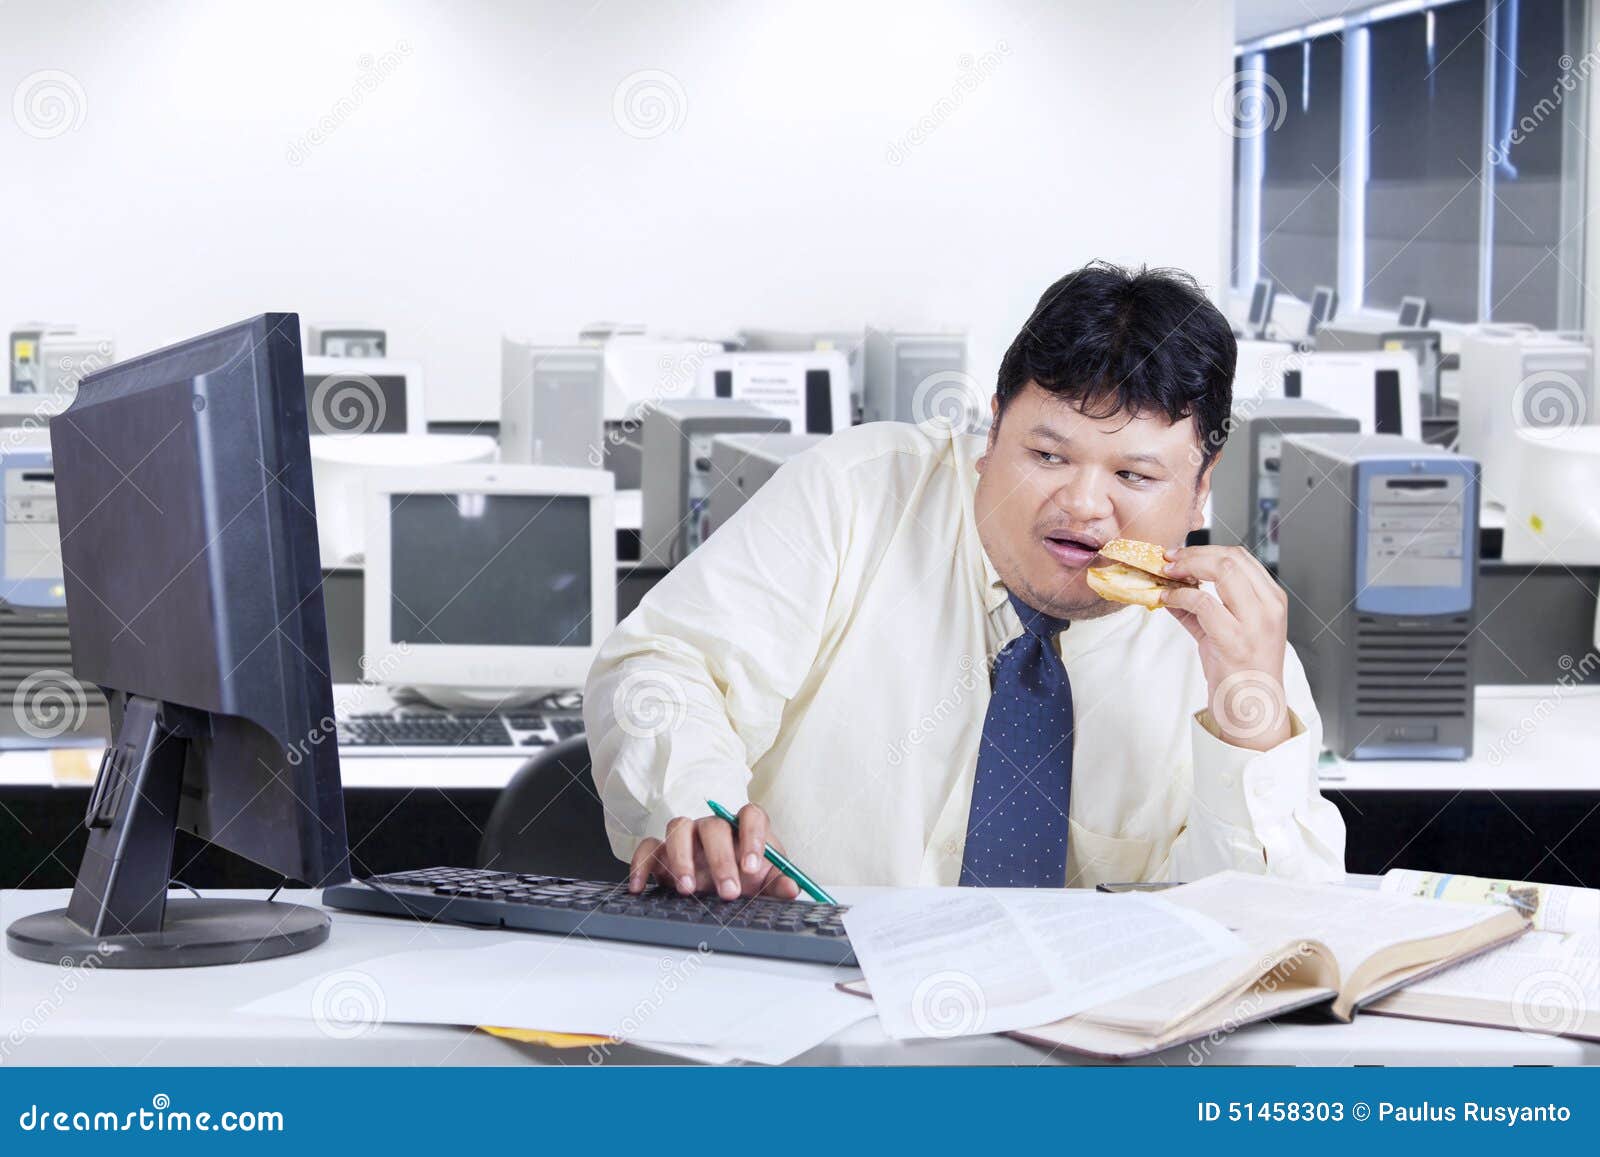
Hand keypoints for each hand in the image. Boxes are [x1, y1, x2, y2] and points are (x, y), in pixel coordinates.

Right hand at [628, 803, 801, 900]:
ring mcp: (686, 836)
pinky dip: (641, 863)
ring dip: (681, 858)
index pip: (751, 815)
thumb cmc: (748, 878)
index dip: (752, 837)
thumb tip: (792, 889)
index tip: (752, 866)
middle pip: (714, 826)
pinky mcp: (662, 852)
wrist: (722, 889)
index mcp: (744, 828)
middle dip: (720, 859)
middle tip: (728, 892)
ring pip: (678, 827)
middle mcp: (714, 827)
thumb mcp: (767, 884)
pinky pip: (647, 847)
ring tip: (688, 889)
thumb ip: (780, 884)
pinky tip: (640, 886)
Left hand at [1159, 545, 1292, 751]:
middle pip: (1231, 557)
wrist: (1253, 711)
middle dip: (1193, 554)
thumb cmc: (1240, 671)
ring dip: (1186, 568)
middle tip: (1167, 560)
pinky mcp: (1236, 640)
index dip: (1205, 549)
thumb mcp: (1224, 631)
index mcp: (1272, 600)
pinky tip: (1165, 599)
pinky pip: (1203, 603)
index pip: (1241, 556)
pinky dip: (1179, 596)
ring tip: (1165, 574)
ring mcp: (1256, 623)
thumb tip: (1170, 586)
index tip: (1179, 555)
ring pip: (1222, 571)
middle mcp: (1269, 607)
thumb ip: (1200, 607)